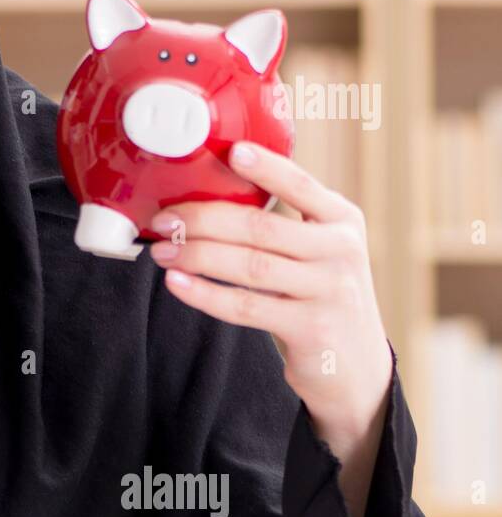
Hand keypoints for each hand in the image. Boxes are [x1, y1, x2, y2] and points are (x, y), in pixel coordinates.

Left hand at [146, 140, 393, 516]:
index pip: (301, 185)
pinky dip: (206, 294)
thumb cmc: (320, 295)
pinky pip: (247, 307)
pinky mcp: (312, 328)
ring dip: (197, 256)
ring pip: (250, 267)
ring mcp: (330, 290)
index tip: (231, 151)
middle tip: (163, 219)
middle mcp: (341, 250)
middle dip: (204, 220)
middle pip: (261, 228)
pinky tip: (177, 284)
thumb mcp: (320, 251)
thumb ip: (283, 226)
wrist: (356, 365)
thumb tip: (207, 197)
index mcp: (342, 220)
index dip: (267, 168)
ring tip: (161, 251)